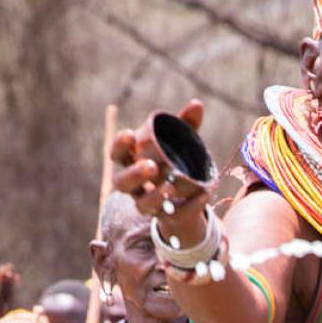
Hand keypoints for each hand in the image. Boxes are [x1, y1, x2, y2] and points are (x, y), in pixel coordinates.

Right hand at [110, 98, 213, 247]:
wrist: (186, 195)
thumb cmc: (175, 159)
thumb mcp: (181, 141)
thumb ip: (187, 123)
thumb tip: (196, 104)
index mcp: (132, 161)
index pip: (117, 154)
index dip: (119, 145)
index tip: (130, 134)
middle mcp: (134, 185)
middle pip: (121, 183)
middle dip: (134, 174)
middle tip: (151, 166)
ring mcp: (148, 203)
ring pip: (142, 205)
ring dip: (155, 196)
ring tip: (170, 187)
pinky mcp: (167, 218)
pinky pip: (174, 217)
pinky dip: (190, 207)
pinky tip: (204, 195)